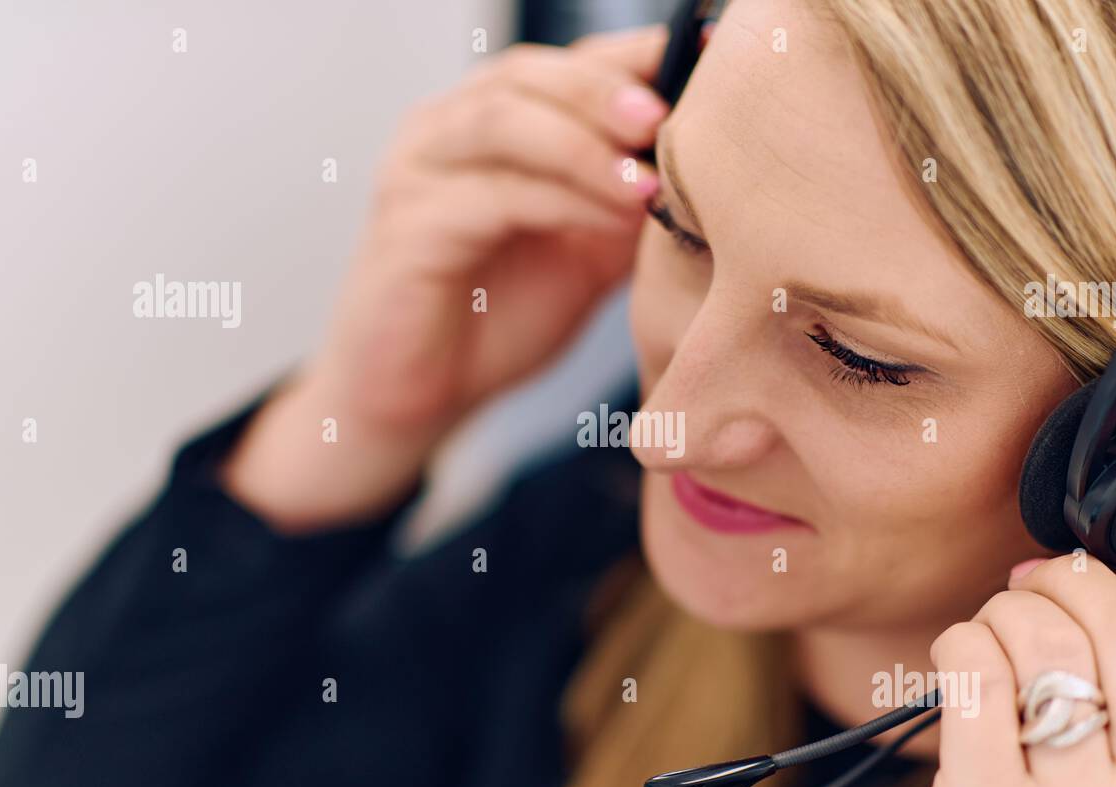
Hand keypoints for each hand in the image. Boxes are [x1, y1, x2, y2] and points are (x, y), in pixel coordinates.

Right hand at [320, 24, 667, 432]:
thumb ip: (630, 203)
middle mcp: (445, 128)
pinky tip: (609, 220)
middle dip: (604, 91)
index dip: (632, 60)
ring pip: (505, 122)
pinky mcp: (408, 226)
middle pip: (529, 75)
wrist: (422, 397)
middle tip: (665, 119)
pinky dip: (560, 201)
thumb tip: (708, 166)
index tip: (700, 69)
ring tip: (644, 180)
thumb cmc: (500, 319)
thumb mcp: (588, 251)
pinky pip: (492, 196)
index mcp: (490, 121)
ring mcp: (418, 171)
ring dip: (583, 145)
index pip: (566, 64)